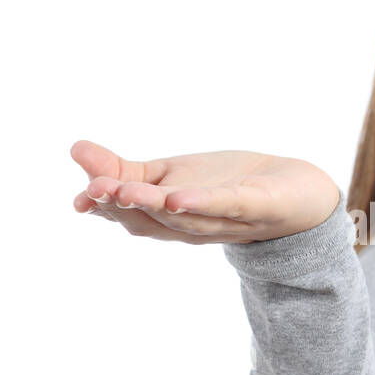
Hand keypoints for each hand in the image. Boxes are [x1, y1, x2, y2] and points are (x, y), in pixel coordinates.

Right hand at [71, 139, 340, 244]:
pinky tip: (178, 196)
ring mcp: (226, 219)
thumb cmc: (232, 185)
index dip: (105, 208)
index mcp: (171, 217)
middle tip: (93, 192)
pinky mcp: (256, 206)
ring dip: (152, 206)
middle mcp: (194, 224)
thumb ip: (125, 169)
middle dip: (121, 206)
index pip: (132, 217)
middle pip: (152, 220)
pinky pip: (226, 207)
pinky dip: (202, 203)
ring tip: (125, 192)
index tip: (80, 198)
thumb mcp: (173, 173)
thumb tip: (75, 150)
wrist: (299, 194)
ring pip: (183, 217)